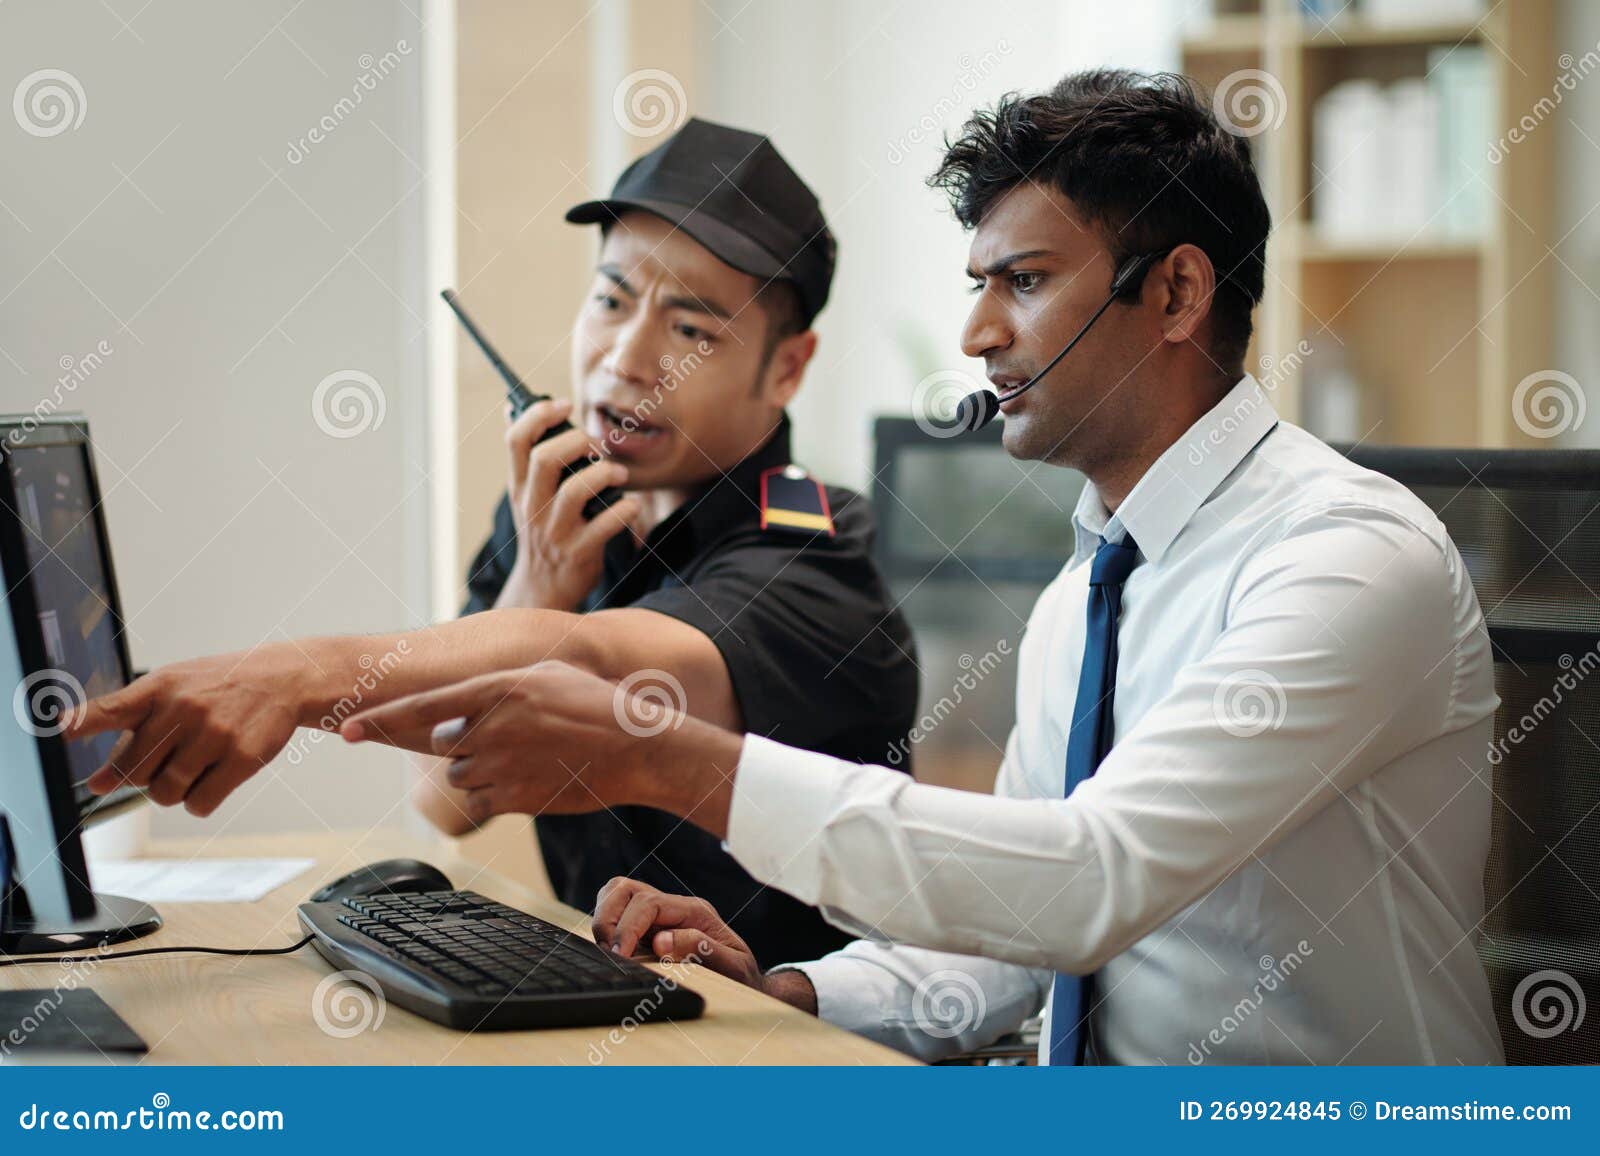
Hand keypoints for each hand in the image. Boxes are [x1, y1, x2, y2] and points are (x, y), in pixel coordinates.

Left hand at [67, 646, 304, 816]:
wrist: (284, 678)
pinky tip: (211, 779)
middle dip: (140, 777)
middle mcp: (185, 709)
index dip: (83, 723)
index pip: (112, 708)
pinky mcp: (242, 758)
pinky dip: (198, 802)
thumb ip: (134, 730)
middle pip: (133, 771)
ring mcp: (214, 734)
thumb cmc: (220, 686)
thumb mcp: (175, 690)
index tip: (61, 731)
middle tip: (162, 763)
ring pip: (164, 793)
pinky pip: (199, 804)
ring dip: (171, 791)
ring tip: (191, 768)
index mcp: (160, 687)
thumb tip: (97, 783)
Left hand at [340, 660, 743, 832]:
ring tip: (527, 757)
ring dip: (480, 770)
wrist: (637, 747)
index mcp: (497, 689)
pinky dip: (496, 795)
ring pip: (461, 776)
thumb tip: (465, 699)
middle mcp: (493, 727)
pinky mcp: (515, 798)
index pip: (423, 707)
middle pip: (445, 744)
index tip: (349, 731)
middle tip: (507, 738)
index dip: (381, 720)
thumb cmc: (598, 705)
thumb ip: (500, 683)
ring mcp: (503, 766)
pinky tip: (531, 779)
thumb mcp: (548, 673)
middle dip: (464, 744)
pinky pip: (482, 802)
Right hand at [497, 398, 640, 610]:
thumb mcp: (528, 498)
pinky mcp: (579, 552)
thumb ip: (531, 462)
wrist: (543, 590)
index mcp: (520, 487)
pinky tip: (631, 506)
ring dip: (604, 473)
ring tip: (617, 473)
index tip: (563, 405)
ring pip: (575, 490)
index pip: (515, 440)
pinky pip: (606, 525)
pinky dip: (625, 510)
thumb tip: (522, 411)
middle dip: (577, 441)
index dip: (538, 414)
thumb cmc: (545, 532)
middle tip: (597, 446)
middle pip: (546, 459)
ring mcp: (555, 531)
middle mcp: (533, 506)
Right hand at [590, 878, 817, 1012]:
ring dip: (604, 917)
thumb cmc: (742, 976)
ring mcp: (660, 914)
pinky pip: (618, 910)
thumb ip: (703, 950)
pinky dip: (607, 923)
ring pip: (619, 893)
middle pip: (626, 889)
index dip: (627, 927)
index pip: (649, 903)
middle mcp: (674, 907)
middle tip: (609, 953)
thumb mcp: (734, 967)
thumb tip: (661, 941)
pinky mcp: (649, 927)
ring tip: (606, 949)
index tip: (618, 956)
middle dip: (608, 918)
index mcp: (694, 911)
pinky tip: (611, 949)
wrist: (749, 980)